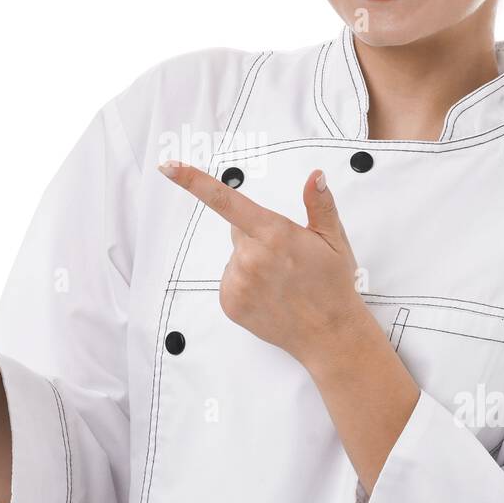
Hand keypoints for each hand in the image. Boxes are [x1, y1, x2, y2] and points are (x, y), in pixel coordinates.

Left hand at [157, 160, 372, 369]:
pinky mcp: (230, 303)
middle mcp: (250, 257)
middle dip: (258, 236)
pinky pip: (231, 280)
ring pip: (236, 257)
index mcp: (274, 234)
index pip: (225, 200)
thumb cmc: (333, 285)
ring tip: (281, 281)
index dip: (193, 182)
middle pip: (239, 231)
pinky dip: (246, 284)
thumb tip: (314, 176)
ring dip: (253, 263)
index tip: (169, 167)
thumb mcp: (334, 240)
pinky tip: (269, 295)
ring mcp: (237, 282)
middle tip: (287, 258)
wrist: (329, 335)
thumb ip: (320, 205)